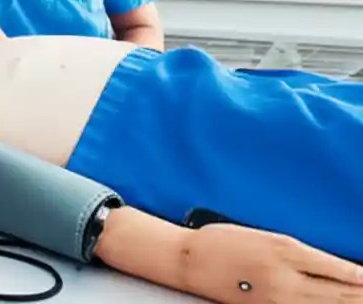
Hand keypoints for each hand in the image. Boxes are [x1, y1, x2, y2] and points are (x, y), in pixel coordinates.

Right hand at [179, 224, 362, 302]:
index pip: (340, 270)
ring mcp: (277, 301)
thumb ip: (303, 254)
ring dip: (347, 302)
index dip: (362, 278)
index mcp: (287, 252)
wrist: (190, 261)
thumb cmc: (223, 242)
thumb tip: (340, 270)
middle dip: (359, 294)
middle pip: (338, 294)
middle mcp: (286, 280)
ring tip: (358, 299)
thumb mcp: (268, 238)